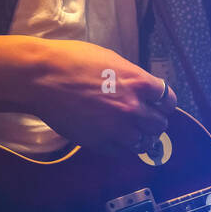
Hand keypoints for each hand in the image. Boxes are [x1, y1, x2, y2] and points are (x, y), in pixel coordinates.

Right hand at [19, 39, 176, 155]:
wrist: (42, 78)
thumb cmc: (72, 61)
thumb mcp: (111, 59)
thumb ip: (131, 77)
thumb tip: (141, 89)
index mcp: (138, 82)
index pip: (169, 100)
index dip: (164, 103)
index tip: (158, 105)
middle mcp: (133, 108)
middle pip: (160, 125)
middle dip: (154, 122)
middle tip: (144, 121)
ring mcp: (117, 128)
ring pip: (144, 143)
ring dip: (139, 138)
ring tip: (130, 132)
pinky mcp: (100, 143)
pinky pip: (121, 152)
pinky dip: (120, 147)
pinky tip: (112, 137)